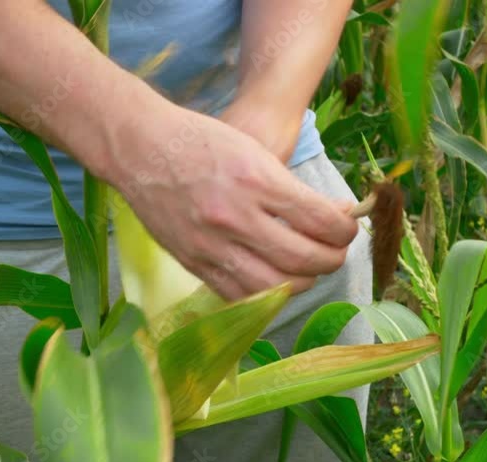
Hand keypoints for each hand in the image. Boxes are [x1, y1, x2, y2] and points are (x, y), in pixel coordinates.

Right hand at [102, 104, 356, 300]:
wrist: (141, 151)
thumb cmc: (200, 143)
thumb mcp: (254, 150)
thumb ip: (293, 189)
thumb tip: (336, 214)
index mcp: (256, 181)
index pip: (321, 221)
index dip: (344, 230)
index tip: (345, 228)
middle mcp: (236, 217)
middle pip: (304, 259)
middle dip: (331, 259)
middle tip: (333, 251)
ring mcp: (212, 245)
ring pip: (275, 286)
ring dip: (303, 281)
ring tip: (307, 268)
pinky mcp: (193, 262)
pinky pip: (240, 294)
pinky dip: (266, 293)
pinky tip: (274, 279)